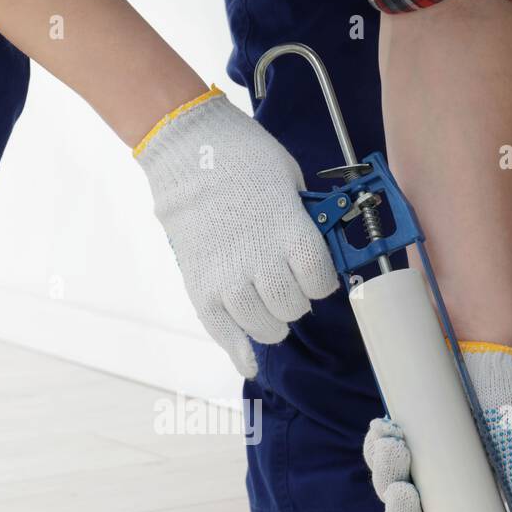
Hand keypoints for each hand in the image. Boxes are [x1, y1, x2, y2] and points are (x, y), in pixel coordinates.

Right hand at [136, 88, 338, 377]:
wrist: (187, 148)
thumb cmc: (243, 158)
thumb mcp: (289, 181)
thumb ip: (303, 223)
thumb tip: (313, 253)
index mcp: (288, 229)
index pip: (321, 280)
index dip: (324, 280)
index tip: (318, 274)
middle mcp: (258, 259)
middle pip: (293, 307)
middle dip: (298, 300)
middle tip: (290, 287)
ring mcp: (226, 277)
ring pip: (263, 326)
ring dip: (273, 323)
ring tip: (270, 309)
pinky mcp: (199, 287)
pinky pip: (223, 333)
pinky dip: (239, 352)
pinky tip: (250, 363)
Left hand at [362, 342, 511, 511]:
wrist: (478, 342)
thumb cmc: (504, 398)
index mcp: (468, 501)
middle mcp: (438, 486)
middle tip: (404, 493)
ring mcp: (415, 460)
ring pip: (387, 487)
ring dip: (385, 474)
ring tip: (395, 446)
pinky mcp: (396, 431)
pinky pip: (376, 451)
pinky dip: (377, 446)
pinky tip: (385, 431)